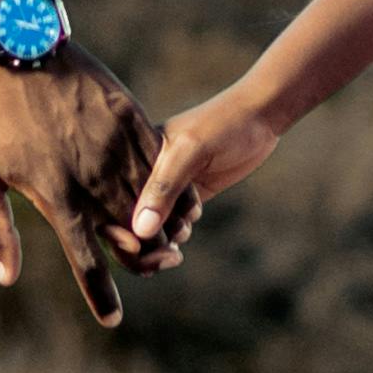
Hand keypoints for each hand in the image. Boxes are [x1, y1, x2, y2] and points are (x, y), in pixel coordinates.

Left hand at [0, 54, 179, 330]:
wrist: (18, 43)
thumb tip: (8, 277)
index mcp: (55, 197)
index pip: (85, 261)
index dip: (101, 296)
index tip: (112, 320)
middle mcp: (92, 178)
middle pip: (130, 236)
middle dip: (144, 261)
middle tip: (152, 269)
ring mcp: (115, 146)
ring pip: (150, 200)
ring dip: (162, 226)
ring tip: (168, 241)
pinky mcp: (129, 118)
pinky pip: (156, 160)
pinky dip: (167, 184)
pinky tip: (170, 194)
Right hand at [128, 84, 287, 250]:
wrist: (259, 117)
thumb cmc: (222, 124)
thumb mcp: (191, 151)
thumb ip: (165, 188)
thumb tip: (140, 231)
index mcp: (134, 155)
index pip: (113, 199)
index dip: (117, 229)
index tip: (137, 247)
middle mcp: (145, 172)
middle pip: (128, 220)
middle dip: (143, 245)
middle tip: (167, 255)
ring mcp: (167, 186)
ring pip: (152, 227)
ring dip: (163, 241)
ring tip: (181, 238)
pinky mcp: (187, 196)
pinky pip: (172, 224)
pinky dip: (176, 235)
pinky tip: (184, 236)